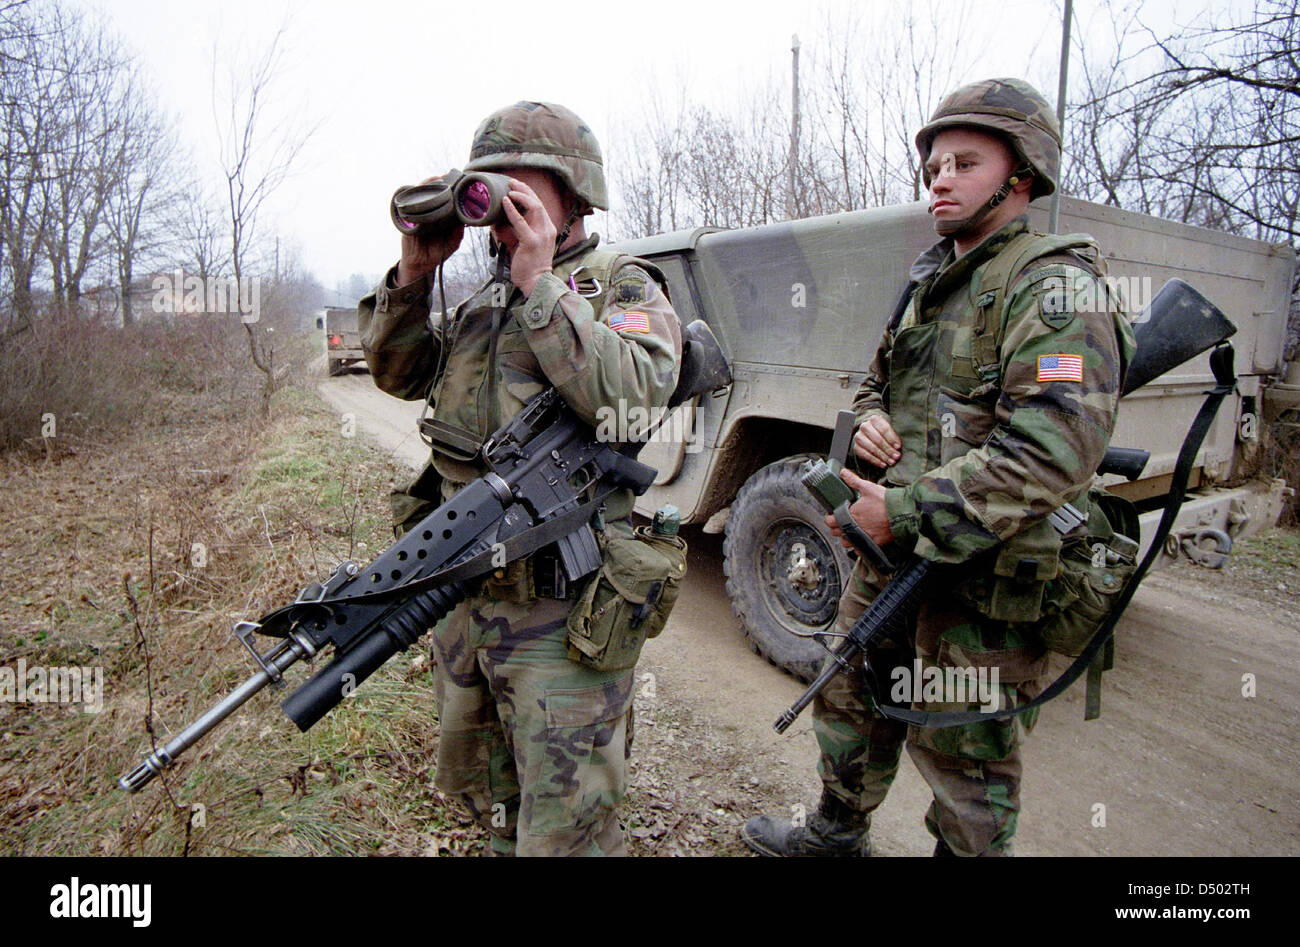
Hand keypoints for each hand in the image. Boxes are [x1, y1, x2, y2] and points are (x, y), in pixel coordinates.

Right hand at [396, 174, 463, 285]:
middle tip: (446, 176)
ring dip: (426, 186)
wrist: (420, 265)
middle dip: (438, 183)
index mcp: (440, 216)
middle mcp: (428, 213)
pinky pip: (409, 205)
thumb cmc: (436, 252)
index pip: (444, 199)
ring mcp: (417, 215)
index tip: (457, 181)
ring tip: (435, 180)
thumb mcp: (452, 241)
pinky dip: (414, 197)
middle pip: (431, 193)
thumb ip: (458, 230)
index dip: (449, 189)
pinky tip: (420, 190)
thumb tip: (465, 218)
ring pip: (420, 196)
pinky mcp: (407, 219)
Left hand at [500, 177, 556, 296]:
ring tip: (509, 189)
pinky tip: (505, 202)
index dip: (528, 194)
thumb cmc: (530, 266)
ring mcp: (541, 236)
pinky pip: (521, 222)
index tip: (517, 187)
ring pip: (534, 207)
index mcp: (548, 229)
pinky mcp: (531, 242)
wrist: (536, 283)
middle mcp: (547, 229)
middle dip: (524, 189)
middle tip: (511, 182)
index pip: (540, 206)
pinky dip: (512, 211)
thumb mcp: (527, 244)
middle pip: (538, 202)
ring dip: (521, 196)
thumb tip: (503, 221)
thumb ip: (520, 231)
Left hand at [824, 468, 894, 548]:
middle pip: (836, 533)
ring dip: (846, 537)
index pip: (830, 521)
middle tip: (841, 523)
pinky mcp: (874, 542)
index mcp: (851, 514)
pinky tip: (861, 540)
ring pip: (847, 542)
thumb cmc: (885, 500)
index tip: (833, 516)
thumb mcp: (868, 487)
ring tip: (850, 531)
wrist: (902, 512)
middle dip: (836, 528)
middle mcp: (855, 527)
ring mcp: (864, 536)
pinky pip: (860, 549)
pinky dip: (859, 546)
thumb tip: (842, 472)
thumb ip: (853, 481)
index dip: (830, 518)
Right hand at [853, 415, 901, 466]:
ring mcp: (859, 437)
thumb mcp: (889, 429)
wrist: (870, 434)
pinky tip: (883, 464)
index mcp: (874, 419)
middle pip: (878, 439)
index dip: (892, 439)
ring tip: (891, 462)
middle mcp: (864, 426)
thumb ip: (894, 436)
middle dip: (888, 449)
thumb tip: (898, 448)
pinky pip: (866, 455)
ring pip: (872, 448)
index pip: (884, 429)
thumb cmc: (883, 432)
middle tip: (897, 456)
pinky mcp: (856, 447)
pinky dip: (876, 461)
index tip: (898, 447)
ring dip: (883, 456)